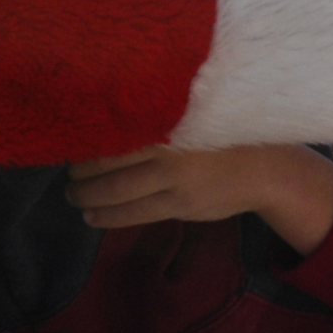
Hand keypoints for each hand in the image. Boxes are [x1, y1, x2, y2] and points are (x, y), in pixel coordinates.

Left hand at [65, 143, 332, 250]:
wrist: (265, 167)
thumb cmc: (222, 137)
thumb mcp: (192, 116)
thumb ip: (156, 121)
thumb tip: (108, 127)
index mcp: (168, 119)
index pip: (114, 128)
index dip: (86, 138)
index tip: (70, 139)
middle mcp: (167, 145)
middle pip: (107, 158)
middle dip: (80, 170)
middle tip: (67, 172)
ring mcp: (173, 177)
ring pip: (115, 189)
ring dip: (86, 195)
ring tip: (73, 196)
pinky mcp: (179, 204)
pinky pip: (133, 213)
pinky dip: (107, 216)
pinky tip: (92, 216)